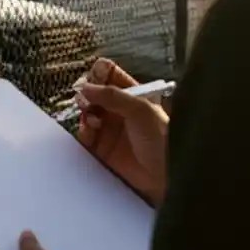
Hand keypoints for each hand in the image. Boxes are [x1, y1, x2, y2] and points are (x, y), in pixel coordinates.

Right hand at [76, 58, 169, 205]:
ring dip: (85, 112)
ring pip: (87, 113)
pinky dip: (83, 131)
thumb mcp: (140, 110)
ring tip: (92, 117)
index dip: (99, 73)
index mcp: (132, 96)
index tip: (92, 75)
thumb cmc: (162, 139)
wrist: (166, 175)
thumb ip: (113, 95)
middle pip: (94, 94)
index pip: (110, 76)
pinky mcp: (102, 149)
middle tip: (85, 97)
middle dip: (87, 93)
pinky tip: (90, 131)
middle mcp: (119, 110)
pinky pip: (85, 136)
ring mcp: (110, 129)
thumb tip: (86, 87)